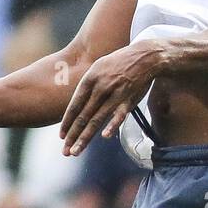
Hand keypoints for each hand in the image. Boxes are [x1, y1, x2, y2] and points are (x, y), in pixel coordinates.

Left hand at [59, 41, 161, 155]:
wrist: (145, 56)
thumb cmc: (120, 62)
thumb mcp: (99, 67)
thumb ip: (89, 85)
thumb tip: (78, 102)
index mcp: (90, 79)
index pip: (74, 106)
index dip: (67, 122)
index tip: (61, 136)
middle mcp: (100, 87)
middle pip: (83, 116)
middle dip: (72, 135)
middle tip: (64, 151)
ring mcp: (114, 94)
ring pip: (97, 120)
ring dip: (85, 137)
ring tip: (75, 151)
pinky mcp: (129, 99)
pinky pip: (119, 115)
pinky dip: (112, 125)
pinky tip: (105, 136)